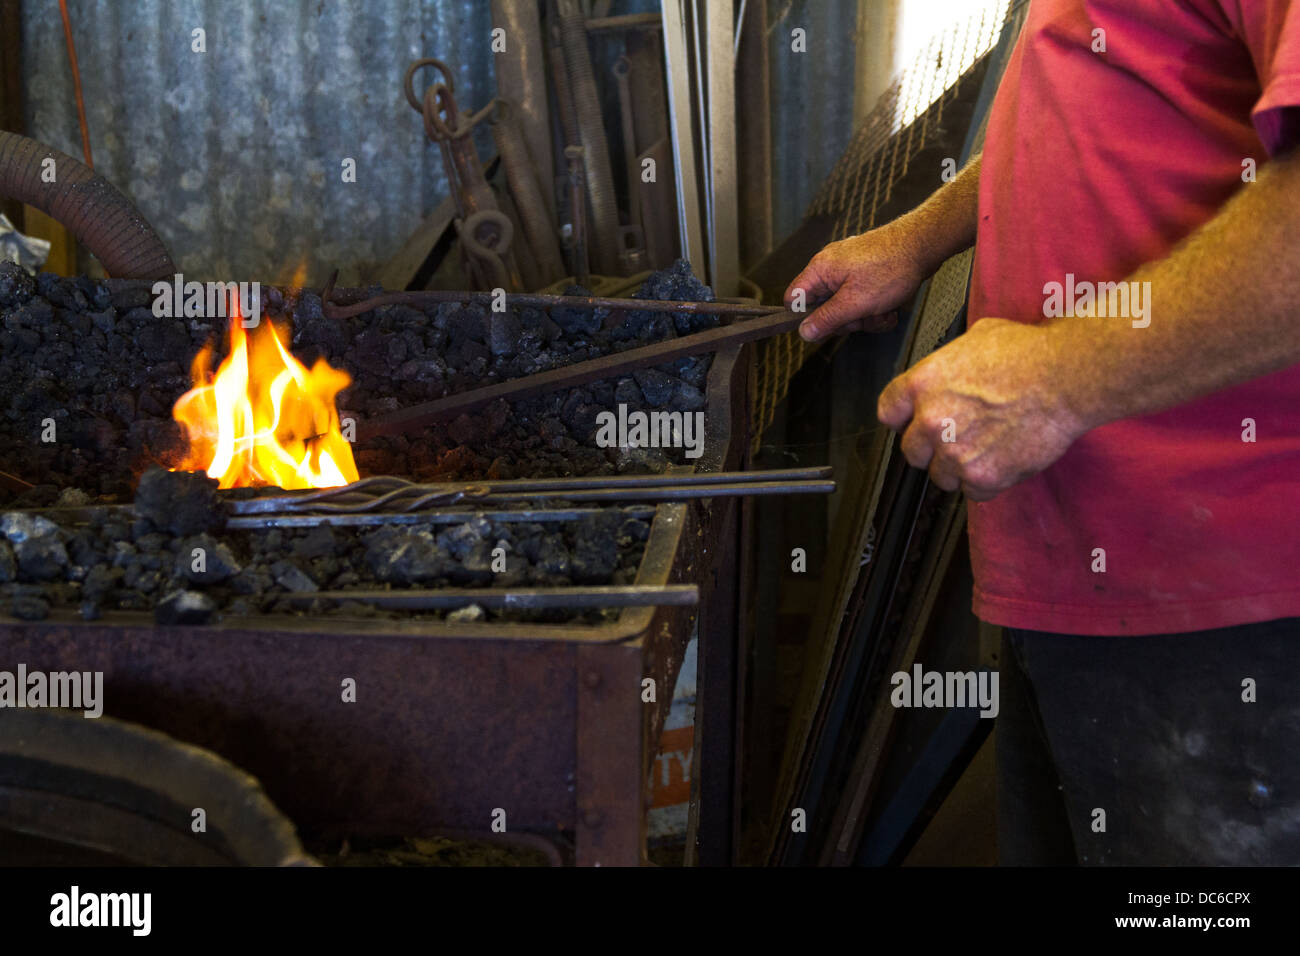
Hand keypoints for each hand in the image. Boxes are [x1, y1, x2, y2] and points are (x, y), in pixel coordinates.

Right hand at [784, 223, 927, 340]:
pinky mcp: (865, 274)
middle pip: (823, 307)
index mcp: (820, 269)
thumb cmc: (890, 268)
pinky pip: (862, 300)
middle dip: (846, 319)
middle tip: (863, 315)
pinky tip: (890, 306)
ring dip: (866, 317)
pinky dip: (876, 308)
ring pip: (846, 307)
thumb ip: (827, 319)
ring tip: (883, 309)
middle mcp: (830, 267)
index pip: (794, 298)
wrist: (923, 245)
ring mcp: (849, 270)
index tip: (826, 326)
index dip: (804, 316)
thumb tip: (804, 333)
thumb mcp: (855, 302)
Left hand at [877, 318, 1089, 500]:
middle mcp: (931, 420)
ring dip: (957, 468)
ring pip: (940, 476)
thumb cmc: (1028, 353)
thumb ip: (948, 363)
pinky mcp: (982, 476)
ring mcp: (954, 452)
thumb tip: (947, 371)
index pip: (888, 412)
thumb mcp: (975, 338)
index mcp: (922, 384)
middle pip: (911, 451)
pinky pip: (972, 492)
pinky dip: (985, 483)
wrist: (1066, 377)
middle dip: (931, 447)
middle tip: (958, 438)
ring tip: (984, 449)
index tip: (913, 422)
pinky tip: (1001, 461)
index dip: (903, 418)